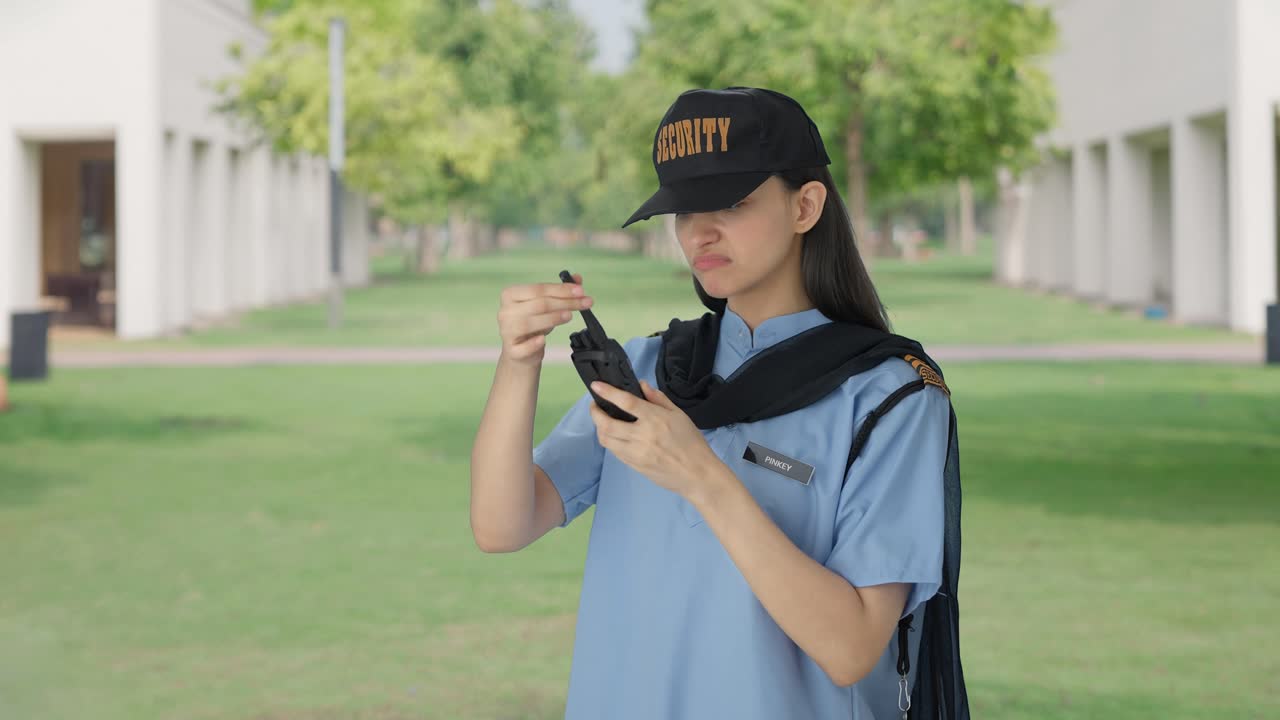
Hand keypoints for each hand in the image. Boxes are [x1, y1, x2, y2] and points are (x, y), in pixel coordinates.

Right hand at [496, 273, 592, 365]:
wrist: (520, 352)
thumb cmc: (534, 325)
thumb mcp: (546, 306)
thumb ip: (560, 292)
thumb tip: (578, 278)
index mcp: (511, 294)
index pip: (539, 289)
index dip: (561, 289)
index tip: (581, 291)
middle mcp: (506, 311)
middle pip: (538, 304)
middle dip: (565, 303)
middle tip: (585, 303)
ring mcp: (506, 331)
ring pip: (529, 323)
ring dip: (552, 319)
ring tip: (569, 316)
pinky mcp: (512, 351)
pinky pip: (522, 347)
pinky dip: (533, 343)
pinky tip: (543, 340)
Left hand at [587, 379, 723, 500]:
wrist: (696, 474)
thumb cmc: (691, 441)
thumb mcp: (679, 415)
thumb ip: (658, 399)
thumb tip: (642, 385)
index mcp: (654, 419)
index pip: (626, 402)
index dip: (608, 393)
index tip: (596, 386)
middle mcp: (641, 436)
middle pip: (607, 424)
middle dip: (595, 413)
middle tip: (595, 405)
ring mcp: (635, 453)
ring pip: (606, 439)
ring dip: (599, 428)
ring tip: (602, 420)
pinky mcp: (633, 465)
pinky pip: (614, 451)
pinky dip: (609, 441)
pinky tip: (613, 435)